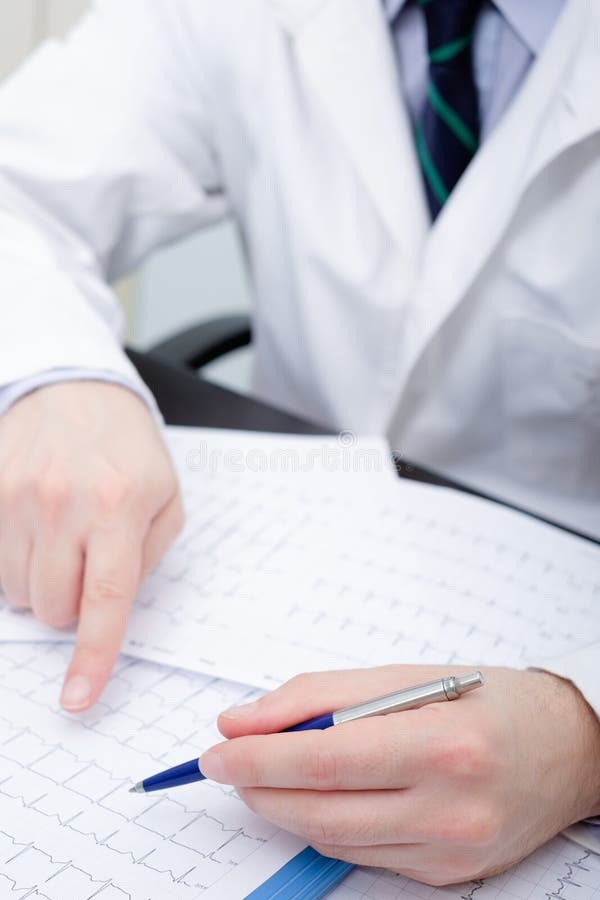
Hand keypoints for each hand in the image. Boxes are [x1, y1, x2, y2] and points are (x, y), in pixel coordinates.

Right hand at [0, 381, 182, 710]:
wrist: (73, 390)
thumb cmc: (127, 449)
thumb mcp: (164, 497)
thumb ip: (146, 558)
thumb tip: (110, 609)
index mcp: (119, 506)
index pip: (106, 598)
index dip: (92, 656)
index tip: (78, 698)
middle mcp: (62, 502)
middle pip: (54, 607)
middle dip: (72, 605)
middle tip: (86, 563)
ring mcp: (16, 496)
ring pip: (16, 593)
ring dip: (41, 583)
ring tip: (61, 538)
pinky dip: (15, 562)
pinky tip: (35, 528)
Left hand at [200, 665, 599, 884]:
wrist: (567, 749)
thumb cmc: (489, 700)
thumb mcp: (407, 674)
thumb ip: (319, 696)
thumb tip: (243, 720)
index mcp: (444, 744)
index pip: (325, 758)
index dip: (259, 757)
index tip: (217, 749)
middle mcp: (451, 808)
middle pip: (321, 809)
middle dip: (258, 785)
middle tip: (226, 762)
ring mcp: (450, 852)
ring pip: (333, 840)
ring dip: (284, 807)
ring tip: (263, 776)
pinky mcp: (447, 876)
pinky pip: (362, 855)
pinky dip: (326, 825)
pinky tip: (318, 796)